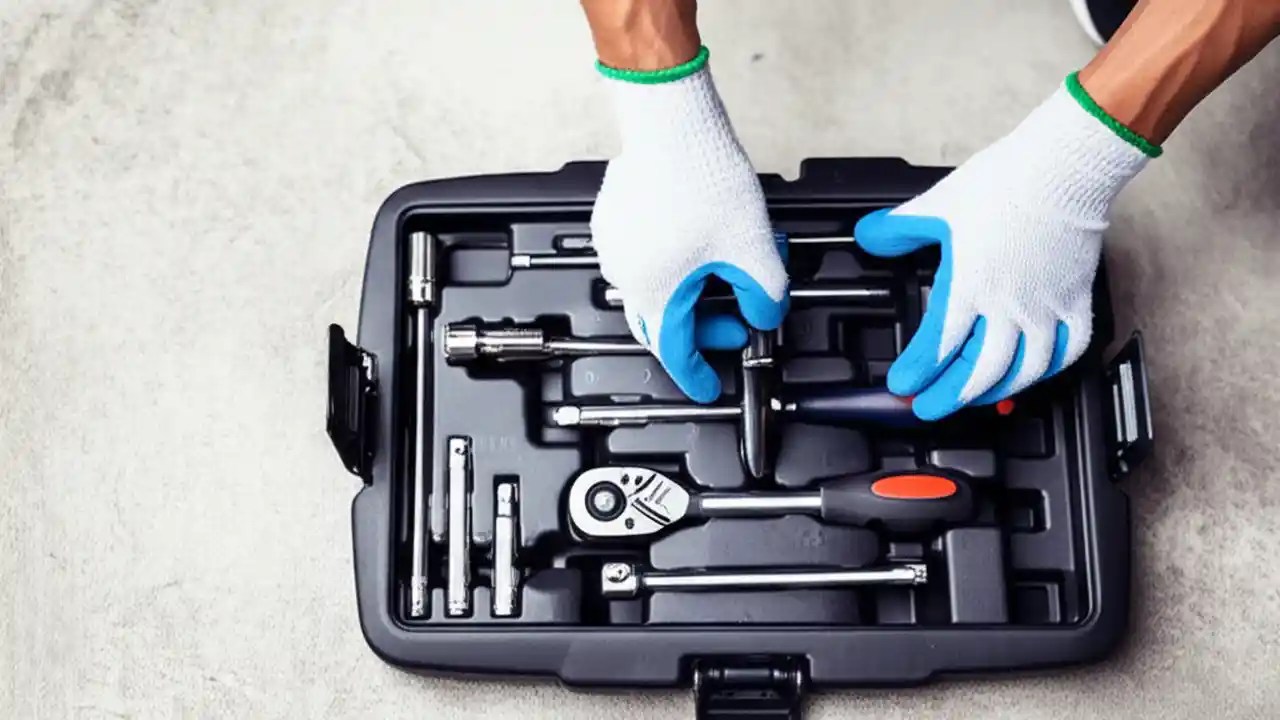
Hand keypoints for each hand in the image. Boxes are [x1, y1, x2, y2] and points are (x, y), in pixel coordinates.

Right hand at [591, 61, 787, 402]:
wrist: (672, 123)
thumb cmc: (704, 179)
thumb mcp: (754, 248)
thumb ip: (766, 294)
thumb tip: (766, 314)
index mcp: (656, 293)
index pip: (676, 352)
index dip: (698, 374)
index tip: (709, 386)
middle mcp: (625, 275)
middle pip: (660, 323)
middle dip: (700, 331)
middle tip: (733, 323)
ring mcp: (614, 245)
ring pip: (651, 288)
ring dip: (688, 294)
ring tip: (723, 276)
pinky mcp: (613, 218)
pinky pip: (639, 256)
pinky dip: (670, 265)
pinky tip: (698, 245)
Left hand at [855, 81, 1152, 419]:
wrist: (1063, 168)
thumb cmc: (1005, 184)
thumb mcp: (936, 206)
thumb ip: (899, 229)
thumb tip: (867, 236)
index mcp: (970, 287)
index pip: (937, 347)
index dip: (917, 374)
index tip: (902, 388)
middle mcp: (1008, 307)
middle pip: (978, 372)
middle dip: (950, 397)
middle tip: (929, 408)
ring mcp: (1045, 307)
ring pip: (1023, 371)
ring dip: (995, 392)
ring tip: (975, 399)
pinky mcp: (1076, 299)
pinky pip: (1069, 349)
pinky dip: (1050, 369)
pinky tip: (1035, 373)